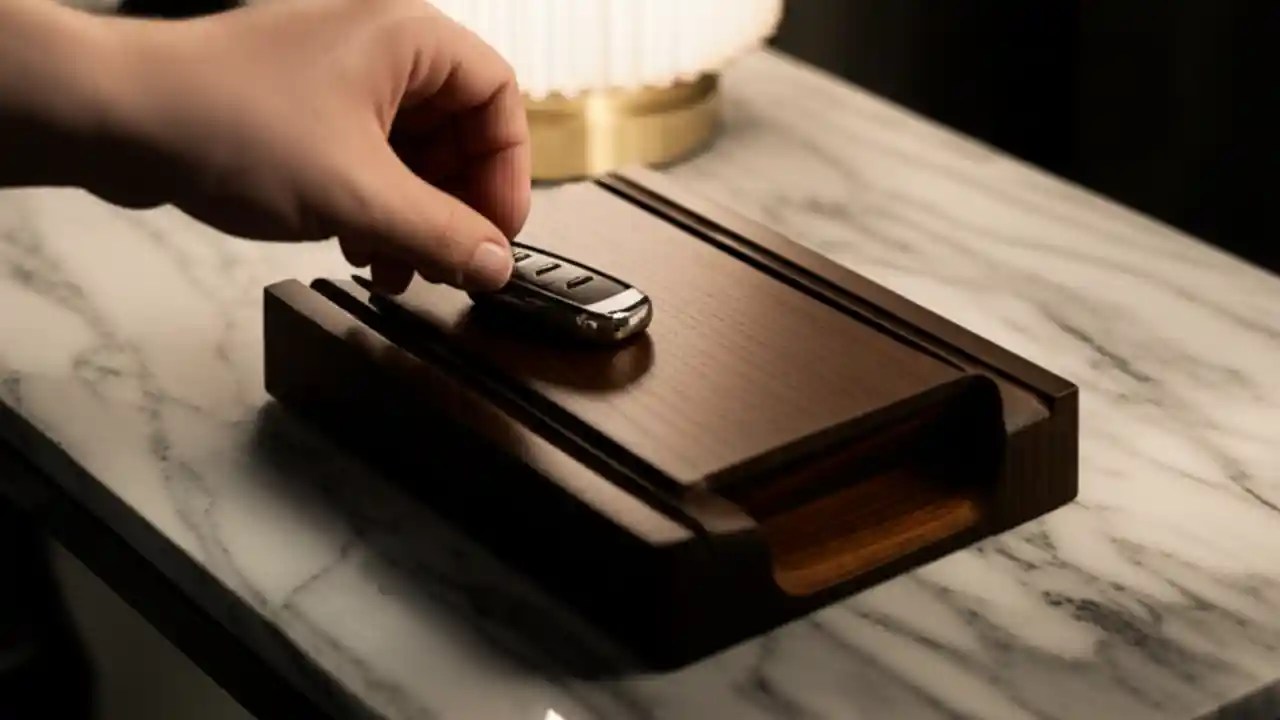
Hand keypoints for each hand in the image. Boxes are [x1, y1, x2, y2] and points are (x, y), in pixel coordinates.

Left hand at [92, 0, 530, 292]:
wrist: (118, 119)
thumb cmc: (224, 121)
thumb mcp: (358, 195)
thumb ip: (439, 234)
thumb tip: (493, 262)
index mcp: (407, 37)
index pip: (497, 98)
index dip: (507, 171)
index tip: (497, 230)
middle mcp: (378, 48)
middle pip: (457, 129)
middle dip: (456, 203)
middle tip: (453, 257)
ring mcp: (339, 77)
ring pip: (412, 151)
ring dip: (415, 215)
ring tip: (402, 265)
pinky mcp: (305, 109)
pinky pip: (368, 159)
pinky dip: (376, 206)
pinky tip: (363, 248)